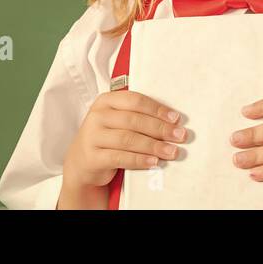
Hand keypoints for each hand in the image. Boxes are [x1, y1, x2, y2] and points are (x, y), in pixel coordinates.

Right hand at [62, 90, 185, 191]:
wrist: (82, 163)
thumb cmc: (108, 138)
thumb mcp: (118, 121)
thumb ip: (139, 116)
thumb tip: (174, 121)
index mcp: (105, 101)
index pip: (135, 100)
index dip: (158, 109)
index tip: (176, 118)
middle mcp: (96, 116)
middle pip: (134, 120)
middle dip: (160, 129)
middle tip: (180, 136)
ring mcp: (91, 137)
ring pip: (128, 139)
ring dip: (153, 146)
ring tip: (171, 151)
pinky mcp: (91, 157)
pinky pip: (119, 157)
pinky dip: (139, 160)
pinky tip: (154, 162)